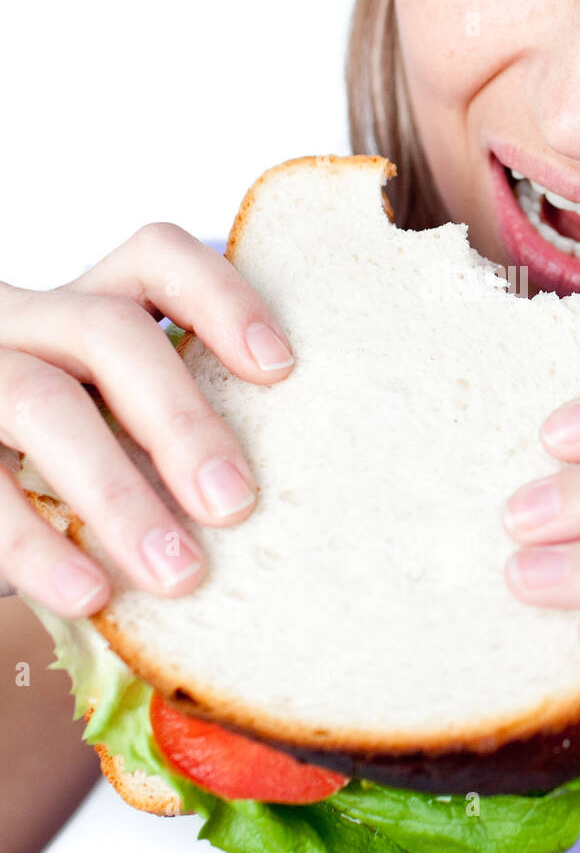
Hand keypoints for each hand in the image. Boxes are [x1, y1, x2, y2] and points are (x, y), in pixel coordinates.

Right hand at [0, 223, 294, 616]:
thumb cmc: (69, 465)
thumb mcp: (116, 422)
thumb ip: (170, 431)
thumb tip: (258, 490)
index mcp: (86, 303)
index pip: (156, 257)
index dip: (222, 298)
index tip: (280, 369)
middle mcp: (25, 321)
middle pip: (108, 332)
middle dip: (180, 419)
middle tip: (235, 504)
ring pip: (41, 402)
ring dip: (117, 494)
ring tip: (178, 572)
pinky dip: (39, 547)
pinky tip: (92, 594)